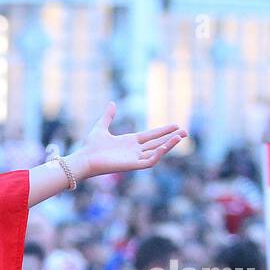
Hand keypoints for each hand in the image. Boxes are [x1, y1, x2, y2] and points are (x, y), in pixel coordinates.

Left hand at [70, 103, 186, 179]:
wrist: (83, 159)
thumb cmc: (89, 147)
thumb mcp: (100, 127)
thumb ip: (108, 116)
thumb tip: (111, 103)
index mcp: (129, 142)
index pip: (151, 136)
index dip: (163, 131)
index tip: (176, 125)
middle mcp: (134, 151)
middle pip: (157, 144)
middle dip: (171, 138)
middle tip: (186, 132)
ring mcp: (133, 159)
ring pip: (156, 152)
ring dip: (168, 145)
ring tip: (180, 136)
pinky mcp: (131, 166)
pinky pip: (149, 161)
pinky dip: (158, 154)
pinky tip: (165, 146)